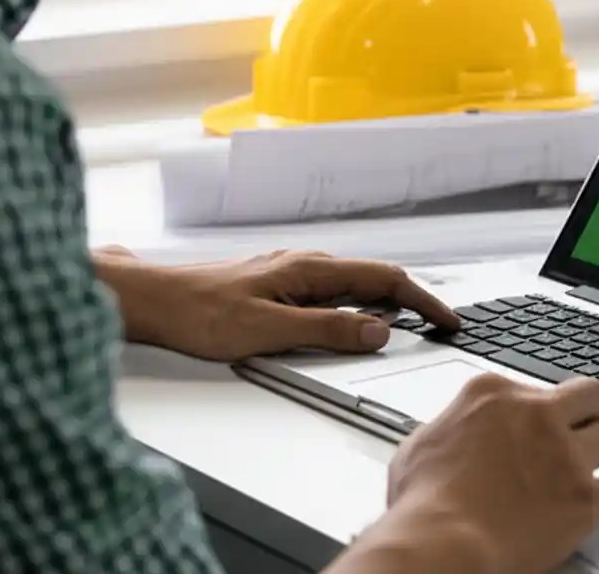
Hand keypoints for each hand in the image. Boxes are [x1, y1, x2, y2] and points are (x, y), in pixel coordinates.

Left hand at [94, 247, 459, 360]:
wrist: (151, 301)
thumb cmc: (198, 312)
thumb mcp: (269, 330)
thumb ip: (326, 330)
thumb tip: (376, 332)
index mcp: (310, 270)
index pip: (385, 279)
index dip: (422, 300)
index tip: (447, 320)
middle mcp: (304, 266)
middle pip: (374, 279)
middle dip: (411, 302)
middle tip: (437, 326)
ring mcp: (290, 275)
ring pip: (351, 287)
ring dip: (382, 307)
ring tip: (403, 331)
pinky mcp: (275, 288)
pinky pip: (329, 296)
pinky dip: (353, 311)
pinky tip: (348, 328)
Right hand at [384, 374, 598, 573]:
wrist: (442, 541)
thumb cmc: (424, 503)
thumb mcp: (422, 443)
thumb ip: (452, 426)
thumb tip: (456, 435)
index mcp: (493, 395)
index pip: (533, 387)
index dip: (539, 412)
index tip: (539, 427)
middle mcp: (535, 415)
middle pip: (590, 395)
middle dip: (592, 413)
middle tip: (586, 432)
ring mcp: (564, 454)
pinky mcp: (584, 496)